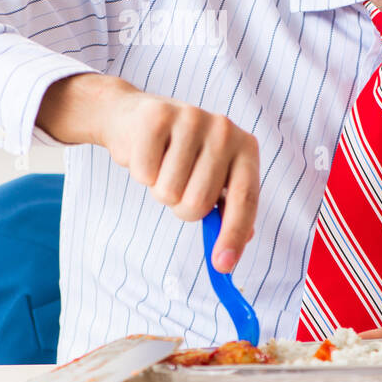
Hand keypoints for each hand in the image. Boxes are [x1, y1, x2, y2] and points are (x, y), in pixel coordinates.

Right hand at [36, 74, 259, 271]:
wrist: (136, 118)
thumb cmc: (180, 155)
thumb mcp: (211, 177)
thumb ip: (227, 209)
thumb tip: (233, 251)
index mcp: (245, 147)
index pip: (245, 200)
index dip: (233, 236)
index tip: (222, 266)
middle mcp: (224, 129)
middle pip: (199, 203)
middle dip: (181, 207)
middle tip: (177, 186)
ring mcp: (192, 118)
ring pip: (170, 191)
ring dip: (160, 190)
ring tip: (162, 167)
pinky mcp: (157, 116)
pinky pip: (145, 174)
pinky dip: (141, 173)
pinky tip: (146, 154)